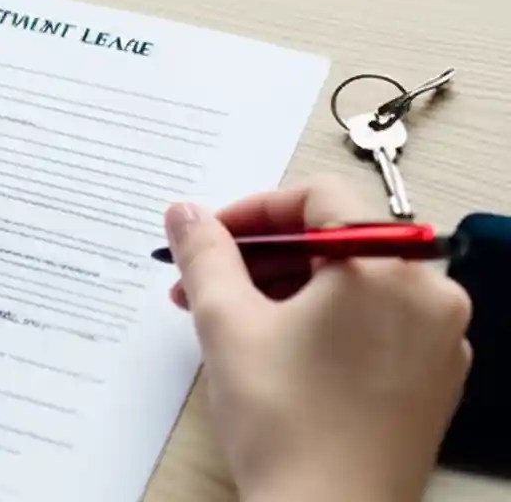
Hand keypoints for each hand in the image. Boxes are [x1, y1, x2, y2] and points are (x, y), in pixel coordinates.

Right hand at [164, 177, 471, 501]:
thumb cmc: (286, 426)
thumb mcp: (226, 324)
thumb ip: (205, 254)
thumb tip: (185, 213)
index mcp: (383, 267)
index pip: (317, 198)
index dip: (253, 210)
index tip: (211, 236)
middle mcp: (427, 292)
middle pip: (335, 242)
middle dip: (260, 258)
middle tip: (204, 281)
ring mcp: (438, 338)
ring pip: (353, 284)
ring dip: (286, 290)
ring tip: (229, 320)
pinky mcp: (434, 376)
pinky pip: (376, 322)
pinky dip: (325, 322)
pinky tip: (276, 349)